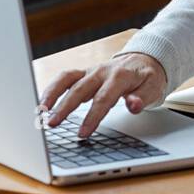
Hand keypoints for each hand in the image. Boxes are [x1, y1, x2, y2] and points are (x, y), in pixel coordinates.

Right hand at [38, 52, 166, 137]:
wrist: (145, 60)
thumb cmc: (147, 77)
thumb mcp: (153, 88)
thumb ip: (142, 97)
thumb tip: (134, 105)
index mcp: (119, 76)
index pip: (103, 98)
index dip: (92, 116)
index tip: (83, 133)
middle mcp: (102, 71)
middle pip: (80, 89)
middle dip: (65, 107)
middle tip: (53, 124)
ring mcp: (91, 71)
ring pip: (67, 79)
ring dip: (52, 94)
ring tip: (39, 111)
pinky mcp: (84, 74)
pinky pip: (65, 78)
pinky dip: (52, 89)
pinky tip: (42, 104)